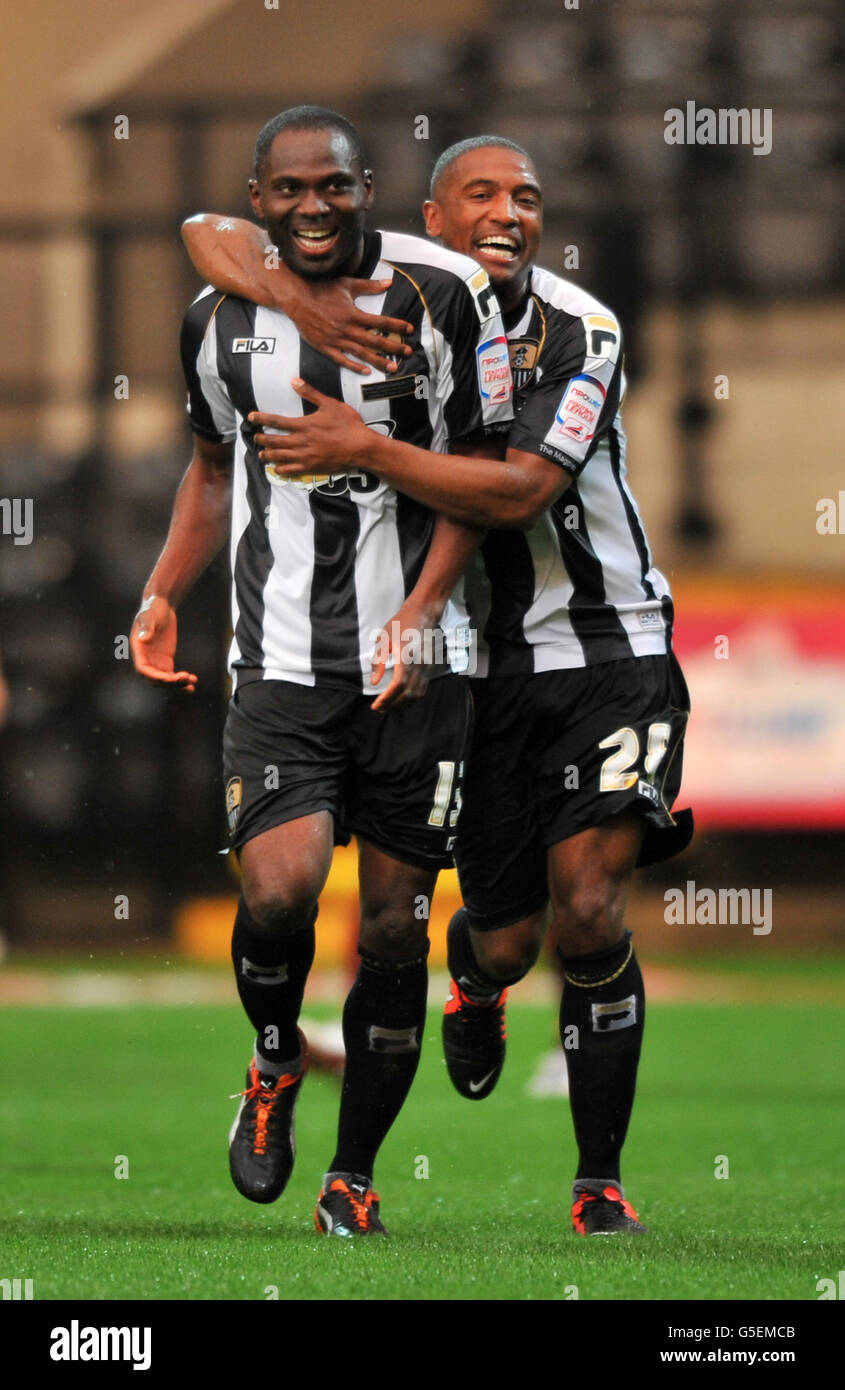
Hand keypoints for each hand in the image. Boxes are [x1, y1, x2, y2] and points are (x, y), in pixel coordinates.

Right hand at [130, 596, 197, 692]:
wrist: (162, 606)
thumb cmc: (153, 608)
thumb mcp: (150, 615)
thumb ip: (147, 627)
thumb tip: (143, 638)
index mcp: (138, 649)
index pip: (143, 669)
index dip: (154, 676)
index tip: (169, 679)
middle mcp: (145, 658)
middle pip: (154, 678)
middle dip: (169, 682)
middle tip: (185, 678)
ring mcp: (155, 661)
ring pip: (164, 680)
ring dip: (177, 684)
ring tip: (192, 682)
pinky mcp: (166, 661)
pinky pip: (172, 675)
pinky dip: (181, 681)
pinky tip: (193, 682)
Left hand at [251, 380, 371, 476]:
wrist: (362, 448)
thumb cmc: (348, 424)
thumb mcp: (330, 404)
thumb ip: (310, 393)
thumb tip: (294, 380)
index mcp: (303, 425)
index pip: (276, 421)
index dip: (261, 419)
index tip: (251, 417)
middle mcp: (301, 442)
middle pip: (274, 442)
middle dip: (262, 440)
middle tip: (255, 438)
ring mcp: (305, 457)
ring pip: (279, 458)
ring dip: (268, 456)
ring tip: (262, 455)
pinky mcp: (311, 468)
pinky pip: (291, 471)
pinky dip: (281, 470)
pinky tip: (276, 469)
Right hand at [292, 276, 413, 374]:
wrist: (296, 298)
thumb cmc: (321, 289)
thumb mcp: (346, 284)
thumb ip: (369, 286)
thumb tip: (389, 282)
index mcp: (353, 314)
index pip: (381, 322)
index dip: (396, 326)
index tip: (409, 329)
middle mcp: (347, 329)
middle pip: (375, 341)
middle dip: (394, 347)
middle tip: (408, 353)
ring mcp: (336, 340)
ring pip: (362, 354)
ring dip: (379, 361)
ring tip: (393, 368)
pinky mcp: (325, 347)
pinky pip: (342, 360)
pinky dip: (355, 366)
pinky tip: (367, 371)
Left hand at [370, 598, 440, 713]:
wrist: (424, 613)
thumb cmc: (402, 624)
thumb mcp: (384, 639)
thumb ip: (378, 661)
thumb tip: (375, 681)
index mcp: (406, 658)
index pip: (398, 686)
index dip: (386, 699)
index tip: (375, 706)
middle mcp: (419, 665)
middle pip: (408, 694)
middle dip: (393, 705)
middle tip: (379, 709)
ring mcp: (427, 668)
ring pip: (417, 695)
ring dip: (403, 705)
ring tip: (389, 707)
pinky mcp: (430, 668)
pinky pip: (422, 689)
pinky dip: (412, 699)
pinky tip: (401, 699)